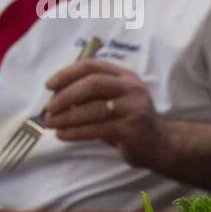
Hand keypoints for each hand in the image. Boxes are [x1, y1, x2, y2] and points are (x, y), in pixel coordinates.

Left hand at [44, 59, 168, 168]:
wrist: (161, 144)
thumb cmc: (130, 121)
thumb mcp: (115, 101)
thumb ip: (92, 96)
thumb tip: (55, 98)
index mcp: (125, 77)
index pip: (92, 66)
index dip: (67, 74)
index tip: (49, 86)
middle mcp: (132, 89)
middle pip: (93, 84)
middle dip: (66, 95)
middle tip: (49, 108)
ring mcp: (134, 108)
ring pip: (93, 108)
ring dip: (67, 117)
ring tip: (51, 124)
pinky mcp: (131, 129)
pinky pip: (96, 129)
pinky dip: (76, 132)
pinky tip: (63, 135)